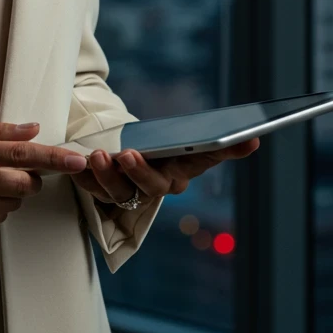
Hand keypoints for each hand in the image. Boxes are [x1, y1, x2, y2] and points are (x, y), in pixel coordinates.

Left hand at [73, 136, 260, 205]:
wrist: (136, 154)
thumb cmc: (169, 151)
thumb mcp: (193, 145)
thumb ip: (222, 147)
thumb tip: (254, 140)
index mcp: (176, 178)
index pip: (175, 178)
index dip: (162, 167)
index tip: (140, 152)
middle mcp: (151, 190)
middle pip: (144, 189)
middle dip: (134, 173)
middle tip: (125, 154)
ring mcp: (126, 192)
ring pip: (114, 191)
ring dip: (105, 174)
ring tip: (97, 155)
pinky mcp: (101, 190)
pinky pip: (89, 188)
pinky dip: (82, 176)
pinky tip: (78, 159)